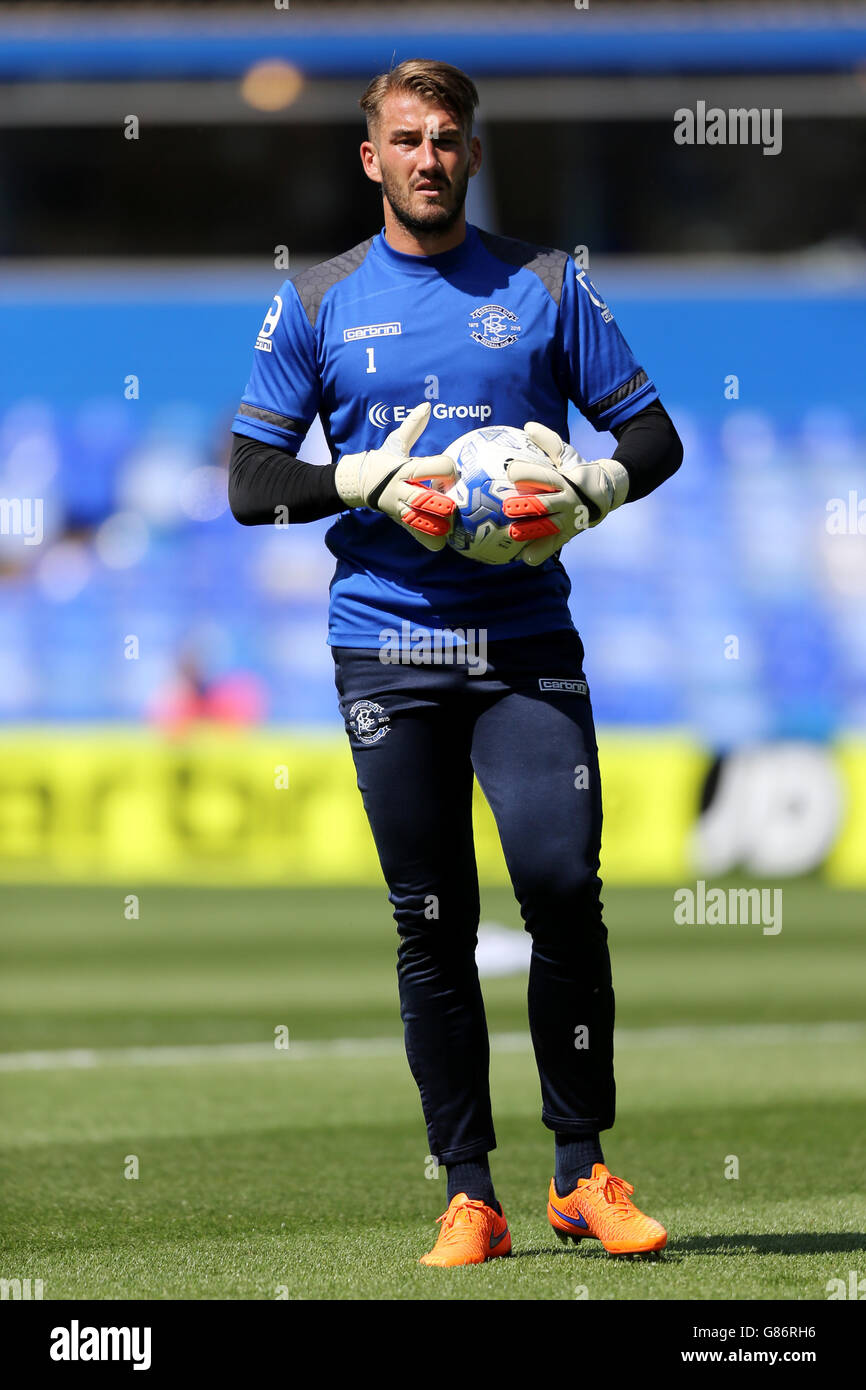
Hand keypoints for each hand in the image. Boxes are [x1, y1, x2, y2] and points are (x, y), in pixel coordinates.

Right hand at [335, 403, 456, 550]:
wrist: (359, 482)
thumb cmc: (384, 460)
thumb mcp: (396, 442)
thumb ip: (413, 425)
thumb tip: (427, 405)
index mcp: (405, 467)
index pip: (433, 466)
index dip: (447, 468)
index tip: (451, 470)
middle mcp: (402, 488)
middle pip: (426, 498)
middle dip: (443, 502)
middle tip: (455, 503)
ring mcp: (399, 507)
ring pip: (420, 520)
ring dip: (437, 524)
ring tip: (451, 525)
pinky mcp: (399, 520)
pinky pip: (415, 533)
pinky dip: (429, 539)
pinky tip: (442, 541)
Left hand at [502, 420, 628, 565]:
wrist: (607, 493)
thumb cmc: (578, 471)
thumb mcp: (567, 455)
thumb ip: (548, 441)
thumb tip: (528, 426)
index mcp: (565, 480)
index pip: (544, 476)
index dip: (527, 472)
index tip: (509, 470)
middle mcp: (568, 500)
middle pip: (545, 504)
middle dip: (527, 505)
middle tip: (507, 506)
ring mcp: (569, 519)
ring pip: (548, 527)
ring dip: (531, 531)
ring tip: (513, 535)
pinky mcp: (569, 534)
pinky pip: (553, 545)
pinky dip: (541, 552)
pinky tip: (526, 558)